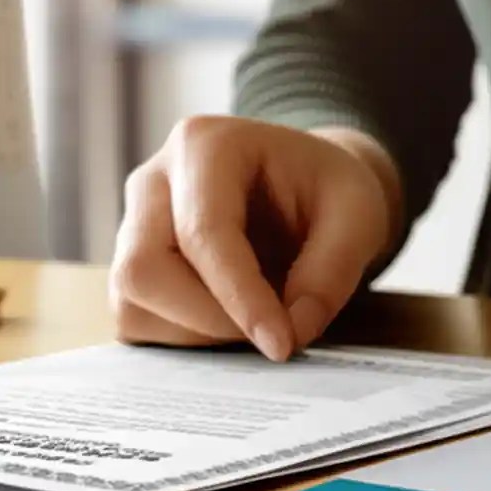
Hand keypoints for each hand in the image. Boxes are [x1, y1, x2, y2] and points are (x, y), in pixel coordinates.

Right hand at [109, 116, 399, 360]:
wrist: (306, 188)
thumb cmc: (329, 191)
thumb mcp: (360, 215)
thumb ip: (332, 271)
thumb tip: (293, 331)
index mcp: (206, 145)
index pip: (204, 232)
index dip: (241, 298)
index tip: (282, 345)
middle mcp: (154, 179)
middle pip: (143, 269)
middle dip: (210, 319)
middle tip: (273, 332)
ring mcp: (132, 223)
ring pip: (133, 302)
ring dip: (198, 334)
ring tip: (258, 318)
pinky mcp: (131, 266)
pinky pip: (136, 321)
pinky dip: (184, 340)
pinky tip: (230, 321)